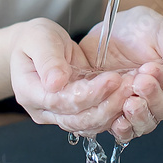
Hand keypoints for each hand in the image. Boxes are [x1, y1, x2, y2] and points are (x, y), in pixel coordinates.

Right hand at [9, 18, 135, 135]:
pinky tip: (128, 98)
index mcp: (29, 91)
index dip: (89, 94)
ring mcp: (58, 115)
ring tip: (133, 90)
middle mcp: (42, 110)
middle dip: (106, 105)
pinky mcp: (74, 113)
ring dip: (113, 110)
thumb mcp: (38, 38)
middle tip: (130, 86)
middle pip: (77, 119)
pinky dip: (113, 112)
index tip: (112, 78)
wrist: (35, 46)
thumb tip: (55, 82)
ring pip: (88, 124)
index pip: (60, 101)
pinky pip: (95, 120)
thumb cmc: (34, 39)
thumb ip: (47, 59)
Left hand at [79, 6, 162, 143]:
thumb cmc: (136, 29)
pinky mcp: (116, 114)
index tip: (150, 67)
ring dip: (139, 115)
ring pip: (145, 124)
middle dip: (153, 96)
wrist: (106, 29)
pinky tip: (118, 121)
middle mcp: (160, 98)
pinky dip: (123, 129)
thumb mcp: (160, 30)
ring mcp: (139, 108)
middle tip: (139, 79)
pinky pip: (124, 132)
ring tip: (130, 101)